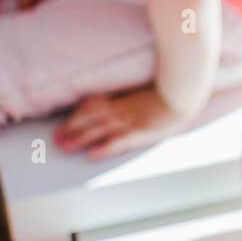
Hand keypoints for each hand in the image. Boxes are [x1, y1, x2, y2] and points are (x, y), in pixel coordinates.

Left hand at [54, 85, 189, 159]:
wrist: (185, 91)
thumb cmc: (173, 88)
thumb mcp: (151, 86)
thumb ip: (136, 92)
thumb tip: (126, 96)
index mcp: (125, 99)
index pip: (95, 105)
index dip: (78, 114)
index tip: (66, 121)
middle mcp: (123, 110)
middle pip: (91, 119)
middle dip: (72, 129)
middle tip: (56, 139)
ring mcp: (130, 121)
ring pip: (99, 131)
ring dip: (80, 139)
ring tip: (64, 147)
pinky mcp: (140, 132)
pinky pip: (119, 141)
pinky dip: (105, 148)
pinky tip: (92, 155)